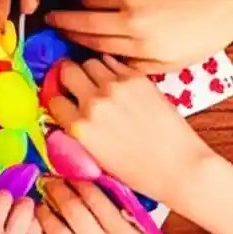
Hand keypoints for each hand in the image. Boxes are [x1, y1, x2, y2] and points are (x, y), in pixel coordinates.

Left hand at [36, 180, 200, 233]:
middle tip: (48, 180)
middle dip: (58, 192)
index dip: (80, 182)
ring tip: (38, 203)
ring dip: (45, 215)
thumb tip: (108, 206)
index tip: (72, 173)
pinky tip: (39, 233)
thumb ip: (129, 227)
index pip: (97, 200)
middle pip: (74, 212)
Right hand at [46, 0, 232, 71]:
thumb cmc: (203, 35)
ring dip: (78, 2)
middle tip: (47, 19)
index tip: (58, 39)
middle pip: (84, 20)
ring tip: (68, 4)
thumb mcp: (171, 64)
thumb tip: (108, 62)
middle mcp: (131, 18)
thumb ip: (136, 66)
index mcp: (138, 45)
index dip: (72, 41)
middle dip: (62, 20)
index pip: (93, 43)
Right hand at [47, 56, 216, 202]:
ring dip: (89, 69)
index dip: (57, 99)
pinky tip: (115, 79)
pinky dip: (109, 67)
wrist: (179, 166)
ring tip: (96, 80)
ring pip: (89, 61)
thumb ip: (79, 134)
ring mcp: (116, 87)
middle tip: (74, 82)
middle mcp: (94, 103)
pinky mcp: (137, 79)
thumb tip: (70, 116)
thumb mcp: (97, 159)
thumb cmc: (140, 172)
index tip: (62, 99)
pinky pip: (112, 61)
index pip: (53, 100)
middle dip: (67, 76)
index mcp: (80, 128)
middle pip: (66, 70)